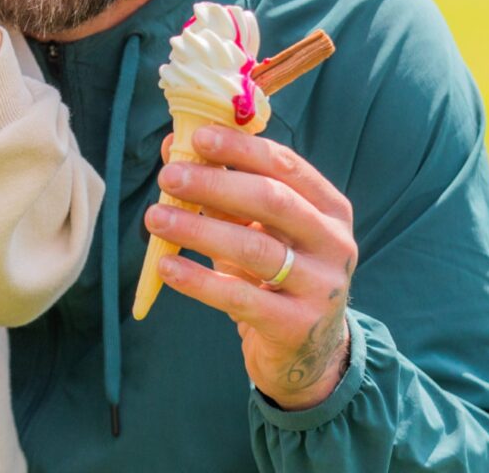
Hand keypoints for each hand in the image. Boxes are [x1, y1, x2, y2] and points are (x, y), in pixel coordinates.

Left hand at [146, 126, 355, 409]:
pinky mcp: (296, 325)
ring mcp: (320, 286)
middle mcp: (333, 243)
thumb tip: (171, 144)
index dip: (241, 149)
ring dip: (199, 228)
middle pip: (273, 201)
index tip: (197, 137)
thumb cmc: (276, 273)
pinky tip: (166, 265)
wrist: (308, 351)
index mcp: (328, 208)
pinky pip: (241, 297)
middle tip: (169, 177)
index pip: (286, 165)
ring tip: (155, 218)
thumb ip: (222, 187)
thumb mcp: (257, 227)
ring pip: (255, 248)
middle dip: (217, 184)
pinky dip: (199, 280)